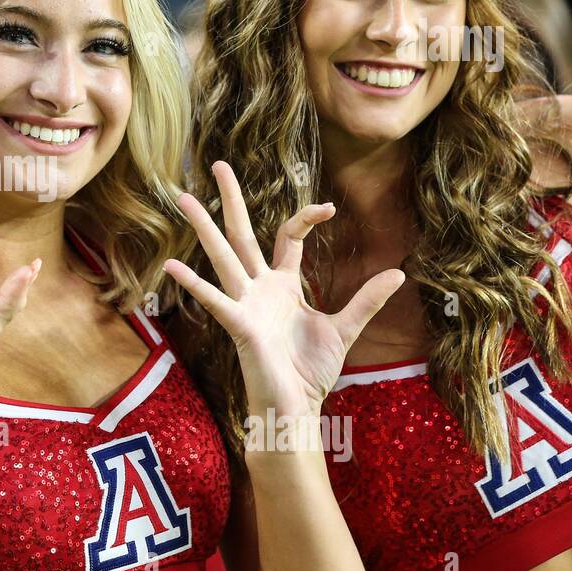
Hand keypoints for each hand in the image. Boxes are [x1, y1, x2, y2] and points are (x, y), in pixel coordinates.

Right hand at [164, 161, 403, 421]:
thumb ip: (366, 300)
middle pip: (242, 234)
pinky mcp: (239, 325)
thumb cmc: (310, 371)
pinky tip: (173, 266)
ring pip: (222, 257)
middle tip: (220, 164)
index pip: (287, 236)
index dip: (305, 218)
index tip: (328, 208)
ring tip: (183, 198)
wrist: (295, 406)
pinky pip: (214, 300)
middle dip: (230, 200)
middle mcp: (259, 288)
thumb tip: (398, 272)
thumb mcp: (345, 330)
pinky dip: (194, 285)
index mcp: (283, 285)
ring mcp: (245, 303)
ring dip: (203, 228)